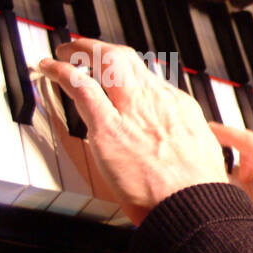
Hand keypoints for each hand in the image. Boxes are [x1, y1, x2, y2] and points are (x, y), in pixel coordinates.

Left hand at [37, 38, 227, 223]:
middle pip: (127, 59)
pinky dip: (61, 71)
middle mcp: (157, 101)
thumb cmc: (198, 192)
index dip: (127, 75)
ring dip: (80, 51)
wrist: (194, 204)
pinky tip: (48, 67)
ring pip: (106, 61)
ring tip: (65, 50)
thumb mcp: (204, 155)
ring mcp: (133, 111)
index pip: (149, 79)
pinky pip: (81, 87)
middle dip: (101, 48)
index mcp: (181, 108)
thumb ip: (187, 143)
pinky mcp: (109, 128)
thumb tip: (178, 146)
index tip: (115, 78)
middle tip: (84, 48)